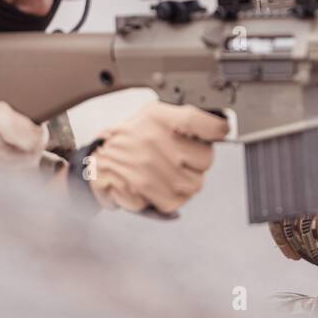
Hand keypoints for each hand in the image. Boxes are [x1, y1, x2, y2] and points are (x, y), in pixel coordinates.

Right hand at [88, 100, 228, 216]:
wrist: (95, 162)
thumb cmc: (132, 137)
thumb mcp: (154, 114)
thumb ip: (185, 118)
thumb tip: (221, 128)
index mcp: (160, 116)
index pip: (204, 122)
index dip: (218, 129)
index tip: (220, 131)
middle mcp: (156, 139)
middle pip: (206, 159)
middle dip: (198, 162)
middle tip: (183, 158)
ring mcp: (150, 165)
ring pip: (194, 185)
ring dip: (186, 183)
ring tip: (169, 173)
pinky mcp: (144, 189)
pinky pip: (176, 202)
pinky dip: (171, 199)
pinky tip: (160, 186)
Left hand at [270, 94, 317, 270]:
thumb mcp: (317, 158)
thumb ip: (307, 182)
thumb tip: (301, 211)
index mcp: (296, 177)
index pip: (280, 217)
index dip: (284, 241)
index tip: (291, 254)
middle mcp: (306, 184)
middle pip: (299, 230)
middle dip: (307, 252)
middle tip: (316, 261)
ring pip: (317, 234)